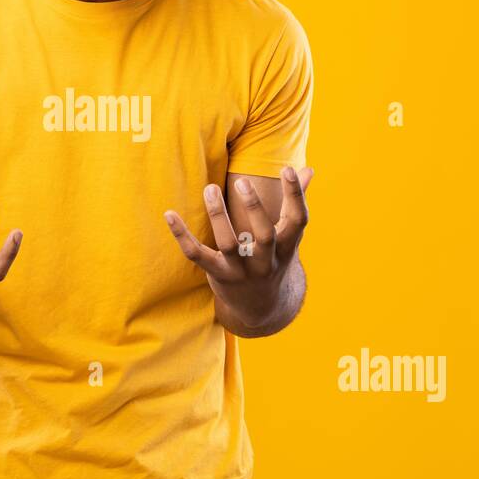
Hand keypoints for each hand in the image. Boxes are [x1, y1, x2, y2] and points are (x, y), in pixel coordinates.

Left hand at [163, 165, 313, 326]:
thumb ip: (295, 202)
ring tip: (210, 188)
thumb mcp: (288, 237)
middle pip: (264, 235)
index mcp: (286, 246)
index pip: (297, 220)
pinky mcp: (218, 275)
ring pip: (229, 243)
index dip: (295, 195)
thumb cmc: (274, 261)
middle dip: (254, 208)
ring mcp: (242, 270)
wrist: (262, 308)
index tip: (286, 169)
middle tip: (241, 182)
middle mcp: (266, 261)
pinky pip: (197, 255)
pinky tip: (169, 214)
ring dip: (218, 215)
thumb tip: (309, 170)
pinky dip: (181, 235)